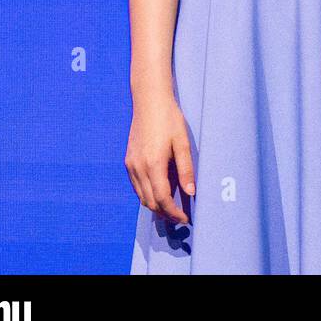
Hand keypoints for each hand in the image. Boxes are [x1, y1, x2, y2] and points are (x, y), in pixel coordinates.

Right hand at [126, 94, 194, 225]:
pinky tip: (159, 192)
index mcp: (153, 164)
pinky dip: (147, 194)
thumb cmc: (169, 119)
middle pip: (150, 202)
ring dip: (155, 206)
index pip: (162, 199)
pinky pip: (136, 186)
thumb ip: (186, 169)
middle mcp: (138, 168)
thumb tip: (191, 193)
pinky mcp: (128, 161)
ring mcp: (131, 165)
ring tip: (171, 208)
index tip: (185, 218)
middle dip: (165, 213)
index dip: (173, 212)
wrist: (149, 101)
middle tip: (180, 217)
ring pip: (141, 196)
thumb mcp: (182, 143)